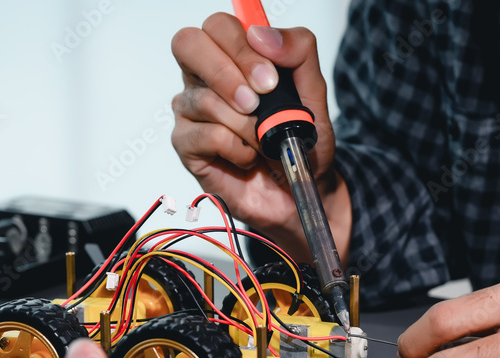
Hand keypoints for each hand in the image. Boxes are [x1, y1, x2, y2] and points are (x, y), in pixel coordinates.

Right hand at [170, 13, 349, 259]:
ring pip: (204, 98)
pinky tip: (247, 158)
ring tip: (263, 142)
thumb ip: (299, 52)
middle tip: (256, 102)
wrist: (301, 190)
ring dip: (246, 125)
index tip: (270, 79)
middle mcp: (204, 78)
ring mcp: (190, 110)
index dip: (241, 47)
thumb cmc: (301, 142)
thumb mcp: (314, 92)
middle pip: (188, 43)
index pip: (217, 26)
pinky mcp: (186, 144)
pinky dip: (237, 149)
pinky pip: (206, 135)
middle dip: (227, 73)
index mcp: (232, 57)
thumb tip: (261, 34)